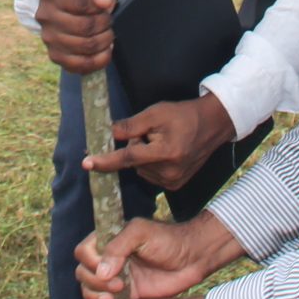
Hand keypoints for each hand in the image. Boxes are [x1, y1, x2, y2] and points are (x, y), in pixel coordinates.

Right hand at [35, 0, 115, 72]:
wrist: (69, 2)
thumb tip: (104, 2)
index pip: (81, 3)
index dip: (100, 7)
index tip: (104, 5)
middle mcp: (44, 16)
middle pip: (84, 27)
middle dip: (105, 24)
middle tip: (108, 20)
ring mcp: (48, 38)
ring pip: (86, 47)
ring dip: (105, 41)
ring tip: (107, 32)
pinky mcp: (55, 56)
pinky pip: (80, 65)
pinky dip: (99, 60)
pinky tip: (105, 49)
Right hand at [77, 211, 240, 298]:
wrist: (192, 259)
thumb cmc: (168, 240)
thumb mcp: (141, 233)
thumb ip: (118, 246)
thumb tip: (101, 271)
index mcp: (109, 242)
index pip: (84, 252)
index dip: (90, 263)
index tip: (105, 270)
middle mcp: (109, 260)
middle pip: (83, 274)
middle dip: (94, 284)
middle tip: (117, 287)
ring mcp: (116, 279)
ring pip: (90, 291)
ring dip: (94, 298)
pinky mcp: (125, 296)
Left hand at [86, 93, 235, 191]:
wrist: (212, 125)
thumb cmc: (183, 115)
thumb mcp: (156, 113)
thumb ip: (130, 125)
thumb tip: (109, 134)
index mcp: (165, 152)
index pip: (128, 158)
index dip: (105, 160)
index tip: (86, 164)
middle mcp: (169, 171)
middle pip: (134, 162)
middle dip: (136, 147)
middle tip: (153, 132)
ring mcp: (173, 181)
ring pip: (140, 169)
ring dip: (143, 156)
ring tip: (163, 141)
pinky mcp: (175, 185)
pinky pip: (150, 175)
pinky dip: (151, 164)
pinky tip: (166, 152)